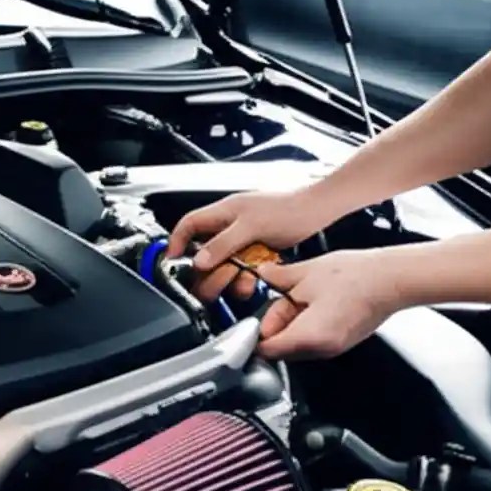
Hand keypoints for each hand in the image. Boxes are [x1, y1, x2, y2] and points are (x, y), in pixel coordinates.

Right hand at [166, 187, 344, 302]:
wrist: (317, 214)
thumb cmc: (288, 208)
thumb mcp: (251, 225)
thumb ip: (223, 243)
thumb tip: (200, 261)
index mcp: (223, 213)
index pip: (188, 226)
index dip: (176, 242)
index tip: (173, 260)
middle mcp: (229, 229)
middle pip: (203, 255)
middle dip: (207, 271)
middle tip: (214, 278)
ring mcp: (242, 243)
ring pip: (222, 269)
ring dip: (229, 279)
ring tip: (240, 278)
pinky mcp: (256, 256)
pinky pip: (241, 275)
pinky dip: (245, 282)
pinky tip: (253, 281)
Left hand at [252, 249, 407, 359]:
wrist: (393, 279)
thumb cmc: (358, 277)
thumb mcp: (307, 272)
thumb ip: (278, 277)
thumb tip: (263, 274)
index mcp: (307, 337)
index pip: (266, 350)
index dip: (254, 334)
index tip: (253, 317)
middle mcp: (320, 350)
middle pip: (281, 348)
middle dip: (275, 325)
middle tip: (281, 298)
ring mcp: (333, 348)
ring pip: (297, 343)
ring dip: (291, 323)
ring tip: (302, 297)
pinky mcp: (342, 342)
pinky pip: (314, 338)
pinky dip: (307, 323)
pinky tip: (316, 301)